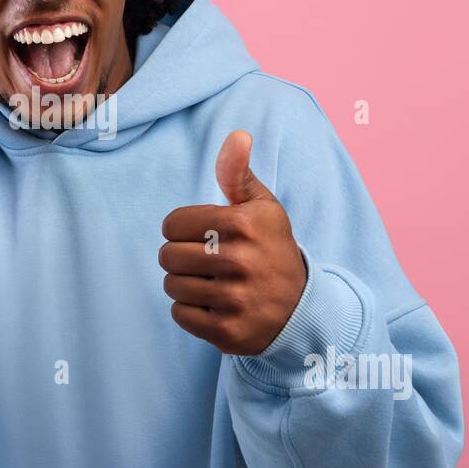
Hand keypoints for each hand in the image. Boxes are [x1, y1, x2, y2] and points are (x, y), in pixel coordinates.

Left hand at [158, 130, 307, 355]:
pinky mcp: (228, 332)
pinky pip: (179, 314)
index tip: (202, 236)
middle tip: (205, 261)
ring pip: (172, 286)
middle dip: (180, 257)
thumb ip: (239, 173)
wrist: (302, 308)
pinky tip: (214, 305)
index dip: (182, 229)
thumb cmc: (271, 249)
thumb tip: (237, 135)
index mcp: (243, 225)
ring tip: (211, 283)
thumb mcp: (262, 207)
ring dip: (185, 284)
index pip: (172, 224)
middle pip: (167, 256)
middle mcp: (240, 261)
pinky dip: (190, 311)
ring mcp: (235, 300)